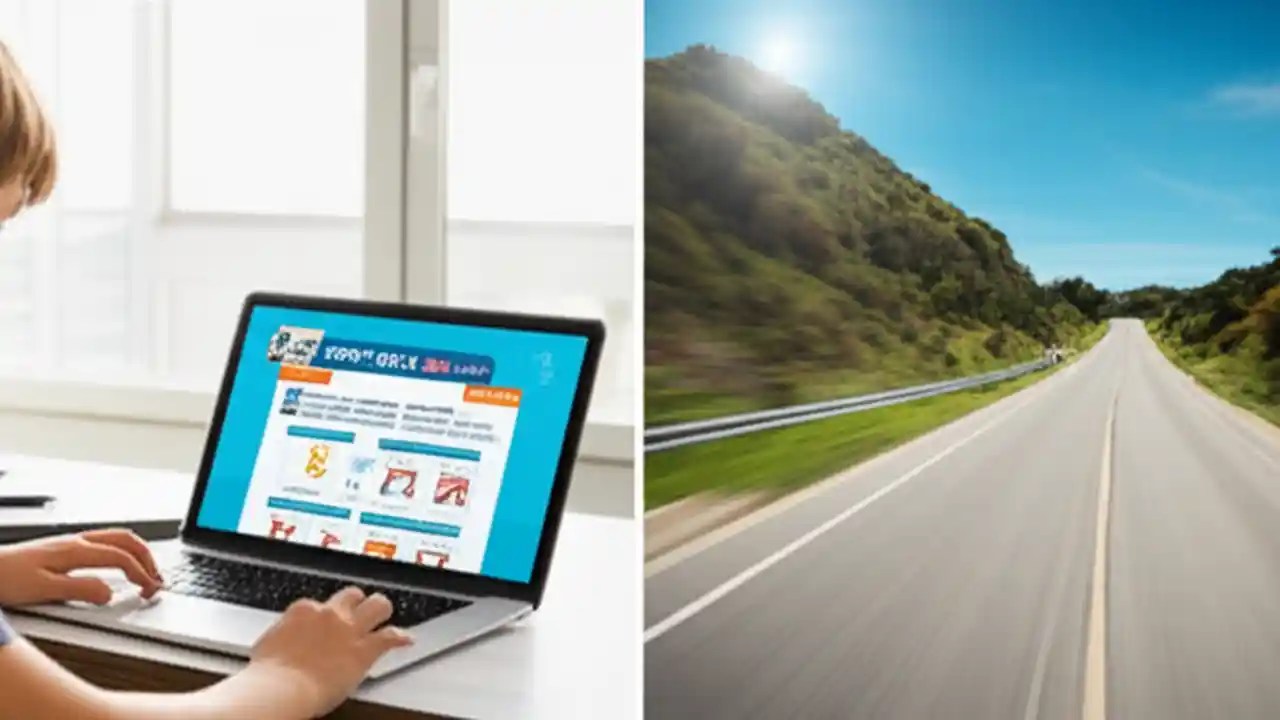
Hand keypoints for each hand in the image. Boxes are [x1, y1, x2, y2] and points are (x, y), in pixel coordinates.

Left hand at [0, 529, 163, 606]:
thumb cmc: (6, 579)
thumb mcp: (43, 589)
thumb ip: (80, 589)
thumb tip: (110, 593)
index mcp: (76, 550)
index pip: (121, 557)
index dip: (140, 573)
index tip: (149, 590)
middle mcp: (78, 541)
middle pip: (127, 540)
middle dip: (149, 559)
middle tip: (158, 580)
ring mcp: (73, 541)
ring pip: (119, 538)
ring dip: (139, 553)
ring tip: (148, 572)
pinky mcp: (67, 548)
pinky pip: (107, 542)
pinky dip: (125, 551)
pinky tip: (122, 564)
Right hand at [247, 587, 412, 716]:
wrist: (281, 688)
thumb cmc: (269, 674)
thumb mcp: (267, 645)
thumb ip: (283, 635)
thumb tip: (280, 642)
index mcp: (303, 610)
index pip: (319, 603)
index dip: (324, 615)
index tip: (325, 622)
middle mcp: (330, 613)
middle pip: (351, 595)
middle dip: (356, 602)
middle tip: (358, 611)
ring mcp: (350, 629)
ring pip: (377, 605)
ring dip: (381, 610)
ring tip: (384, 614)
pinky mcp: (364, 648)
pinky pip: (390, 636)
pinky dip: (400, 637)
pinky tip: (406, 639)